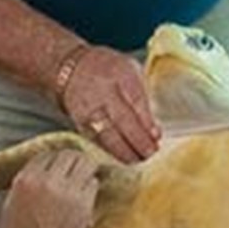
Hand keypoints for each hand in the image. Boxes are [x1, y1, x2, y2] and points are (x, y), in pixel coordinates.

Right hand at [0, 149, 101, 227]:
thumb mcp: (11, 203)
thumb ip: (25, 183)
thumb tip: (39, 170)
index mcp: (26, 180)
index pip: (45, 155)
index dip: (53, 160)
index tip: (57, 165)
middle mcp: (47, 182)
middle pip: (68, 154)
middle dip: (72, 160)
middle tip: (75, 167)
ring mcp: (67, 192)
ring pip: (85, 163)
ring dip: (85, 168)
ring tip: (84, 175)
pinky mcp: (83, 204)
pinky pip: (93, 183)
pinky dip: (91, 185)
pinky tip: (85, 194)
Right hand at [59, 46, 159, 162]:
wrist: (72, 68)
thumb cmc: (110, 72)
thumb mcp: (131, 71)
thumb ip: (143, 96)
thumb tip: (154, 130)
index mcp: (120, 73)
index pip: (135, 99)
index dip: (147, 120)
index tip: (157, 135)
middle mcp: (102, 90)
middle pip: (121, 119)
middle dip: (138, 139)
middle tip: (151, 152)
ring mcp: (88, 107)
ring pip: (107, 133)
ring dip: (124, 150)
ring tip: (139, 159)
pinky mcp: (79, 122)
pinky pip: (96, 140)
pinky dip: (111, 151)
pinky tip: (123, 156)